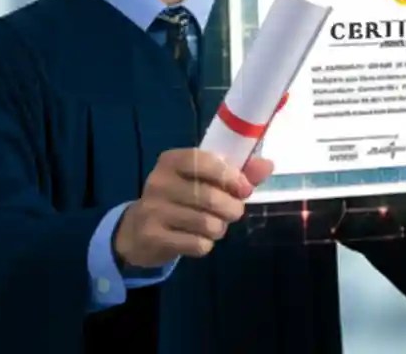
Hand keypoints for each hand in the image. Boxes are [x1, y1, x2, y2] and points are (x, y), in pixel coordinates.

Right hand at [113, 149, 274, 268]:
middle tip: (232, 212)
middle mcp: (159, 181)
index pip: (204, 161)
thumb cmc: (180, 198)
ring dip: (219, 228)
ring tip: (213, 226)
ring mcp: (153, 209)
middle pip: (210, 197)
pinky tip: (196, 239)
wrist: (138, 230)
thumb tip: (268, 164)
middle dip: (231, 208)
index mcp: (172, 160)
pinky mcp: (153, 236)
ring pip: (207, 223)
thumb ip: (236, 173)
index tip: (244, 188)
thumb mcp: (203, 180)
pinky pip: (197, 244)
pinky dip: (205, 245)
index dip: (229, 175)